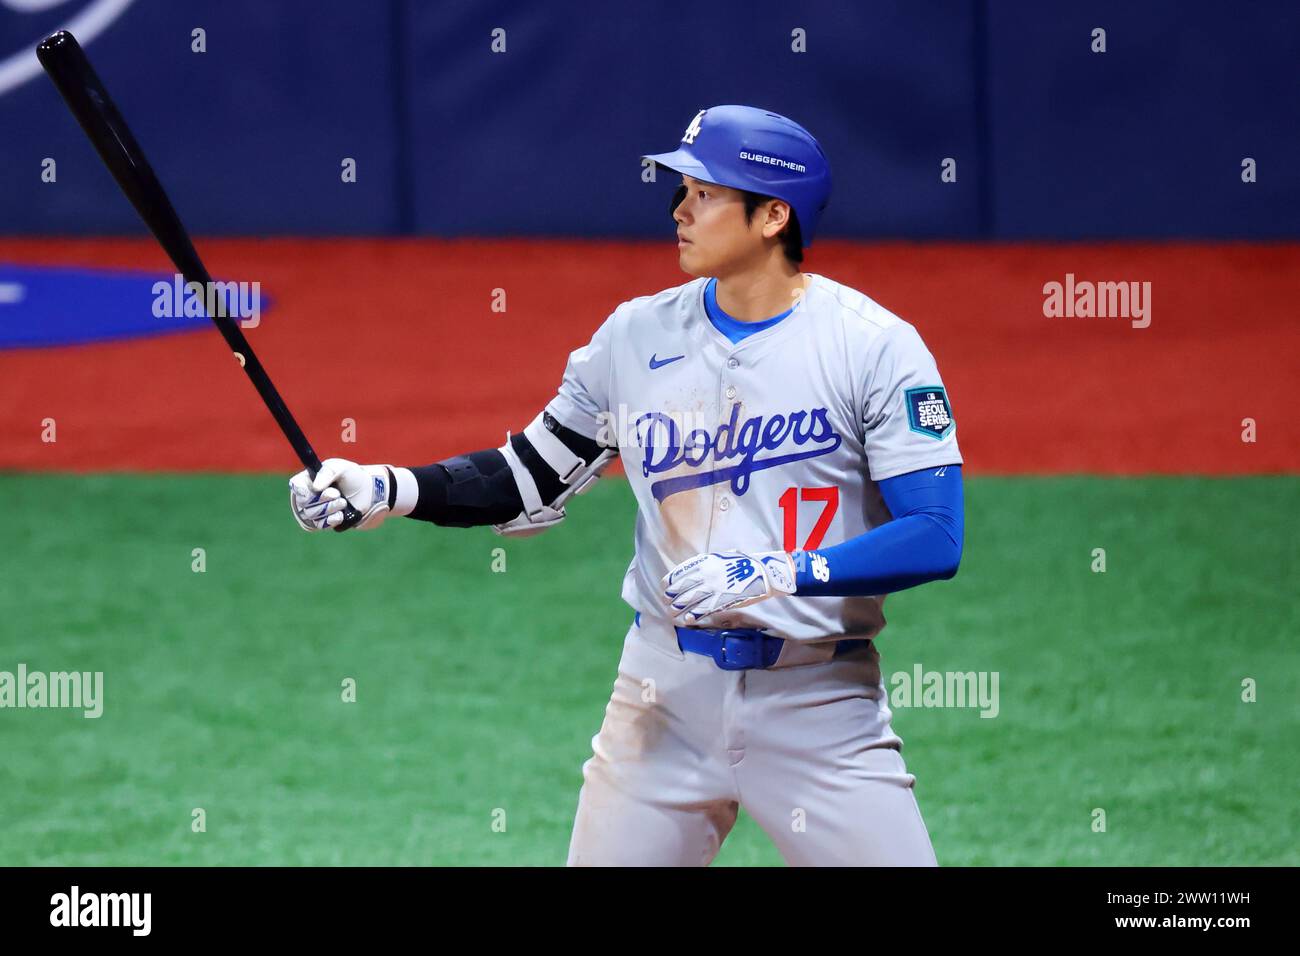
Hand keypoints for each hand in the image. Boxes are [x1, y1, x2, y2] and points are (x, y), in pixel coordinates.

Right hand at [289, 457, 392, 530]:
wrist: (367, 492)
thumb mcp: (341, 467)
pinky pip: (320, 525)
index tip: (313, 489)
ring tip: (343, 501)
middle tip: (337, 493)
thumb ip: (328, 473)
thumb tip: (316, 487)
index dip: (301, 489)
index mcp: (308, 479)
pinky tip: (340, 515)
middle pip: (304, 502)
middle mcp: (307, 495)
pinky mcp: (322, 522)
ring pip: (313, 514)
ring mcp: (313, 510)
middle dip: (322, 499)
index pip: (296, 485)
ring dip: (330, 508)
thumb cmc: (351, 476)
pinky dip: (331, 519)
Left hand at [661, 550, 796, 625]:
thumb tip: (690, 573)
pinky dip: (693, 616)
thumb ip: (705, 564)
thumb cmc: (743, 564)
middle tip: (666, 603)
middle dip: (670, 598)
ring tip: (673, 614)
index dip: (669, 583)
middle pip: (681, 589)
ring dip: (678, 609)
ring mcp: (714, 589)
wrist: (763, 573)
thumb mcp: (721, 558)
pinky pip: (703, 610)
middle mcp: (707, 575)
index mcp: (705, 562)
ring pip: (689, 601)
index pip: (679, 573)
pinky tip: (688, 619)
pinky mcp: (723, 601)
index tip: (664, 588)